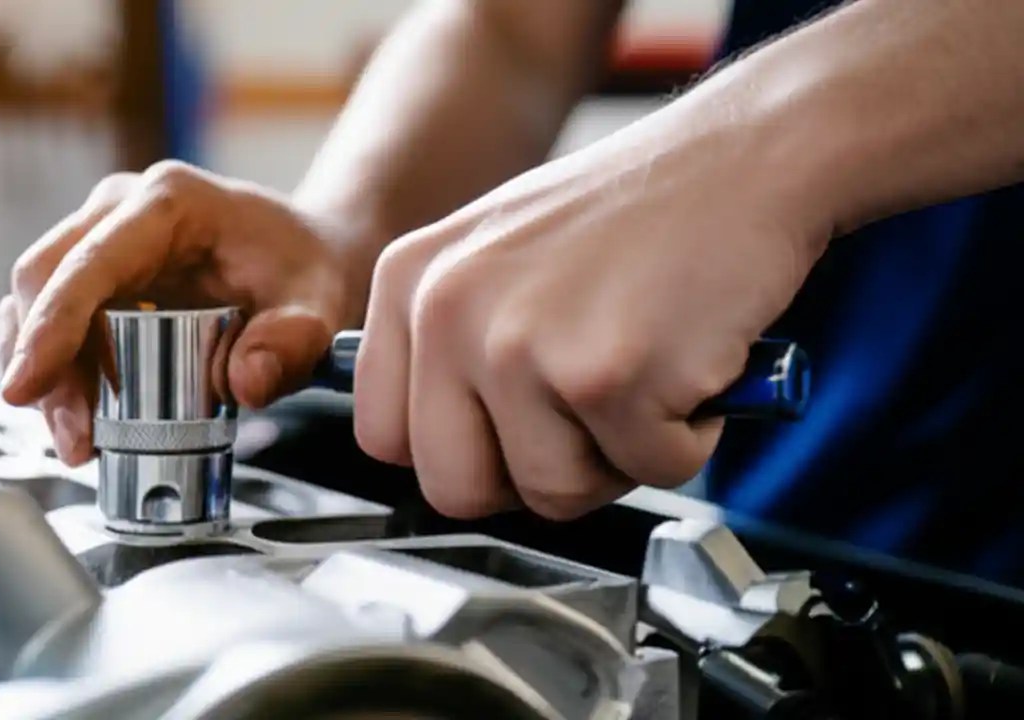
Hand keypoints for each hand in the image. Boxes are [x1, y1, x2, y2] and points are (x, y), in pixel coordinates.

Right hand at [0, 162, 354, 464]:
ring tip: (80, 439)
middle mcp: (122, 208)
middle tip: (75, 438)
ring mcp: (102, 237)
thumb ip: (289, 345)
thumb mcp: (317, 306)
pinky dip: (59, 370)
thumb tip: (243, 383)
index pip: (90, 262)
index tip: (25, 384)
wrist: (308, 253)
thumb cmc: (305, 268)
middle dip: (46, 365)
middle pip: (44, 280)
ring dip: (47, 375)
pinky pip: (55, 318)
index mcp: (170, 202)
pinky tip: (84, 416)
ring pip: (37, 301)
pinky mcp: (96, 271)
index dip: (51, 325)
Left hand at [354, 114, 830, 520]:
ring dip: (618, 456)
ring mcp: (522, 345)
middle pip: (457, 489)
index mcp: (409, 281)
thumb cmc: (636, 213)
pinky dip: (688, 438)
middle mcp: (448, 310)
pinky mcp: (606, 377)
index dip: (460, 455)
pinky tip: (691, 361)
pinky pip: (649, 473)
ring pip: (554, 494)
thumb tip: (432, 449)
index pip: (383, 438)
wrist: (746, 156)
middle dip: (535, 476)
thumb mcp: (497, 255)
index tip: (510, 433)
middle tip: (589, 416)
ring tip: (645, 370)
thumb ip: (448, 343)